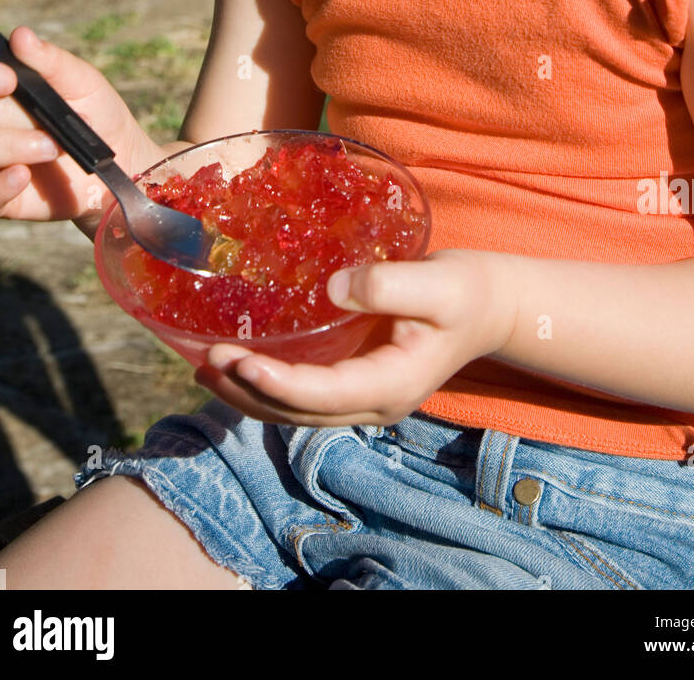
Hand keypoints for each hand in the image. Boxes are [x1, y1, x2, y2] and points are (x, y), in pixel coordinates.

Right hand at [0, 26, 159, 237]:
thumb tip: (20, 35)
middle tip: (44, 123)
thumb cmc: (97, 114)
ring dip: (9, 148)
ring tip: (52, 148)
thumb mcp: (83, 82)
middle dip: (5, 116)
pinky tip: (22, 177)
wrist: (119, 164)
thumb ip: (51, 61)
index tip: (7, 78)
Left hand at [194, 247, 514, 426]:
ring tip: (203, 366)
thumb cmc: (468, 290)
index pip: (323, 395)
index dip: (277, 383)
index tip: (238, 360)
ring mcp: (362, 398)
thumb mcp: (439, 281)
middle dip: (247, 390)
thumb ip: (390, 284)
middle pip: (298, 412)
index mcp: (392, 385)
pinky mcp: (355, 380)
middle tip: (204, 359)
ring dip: (247, 393)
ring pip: (294, 410)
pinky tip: (236, 363)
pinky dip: (265, 382)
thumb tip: (333, 287)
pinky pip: (302, 393)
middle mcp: (372, 403)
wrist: (490, 305)